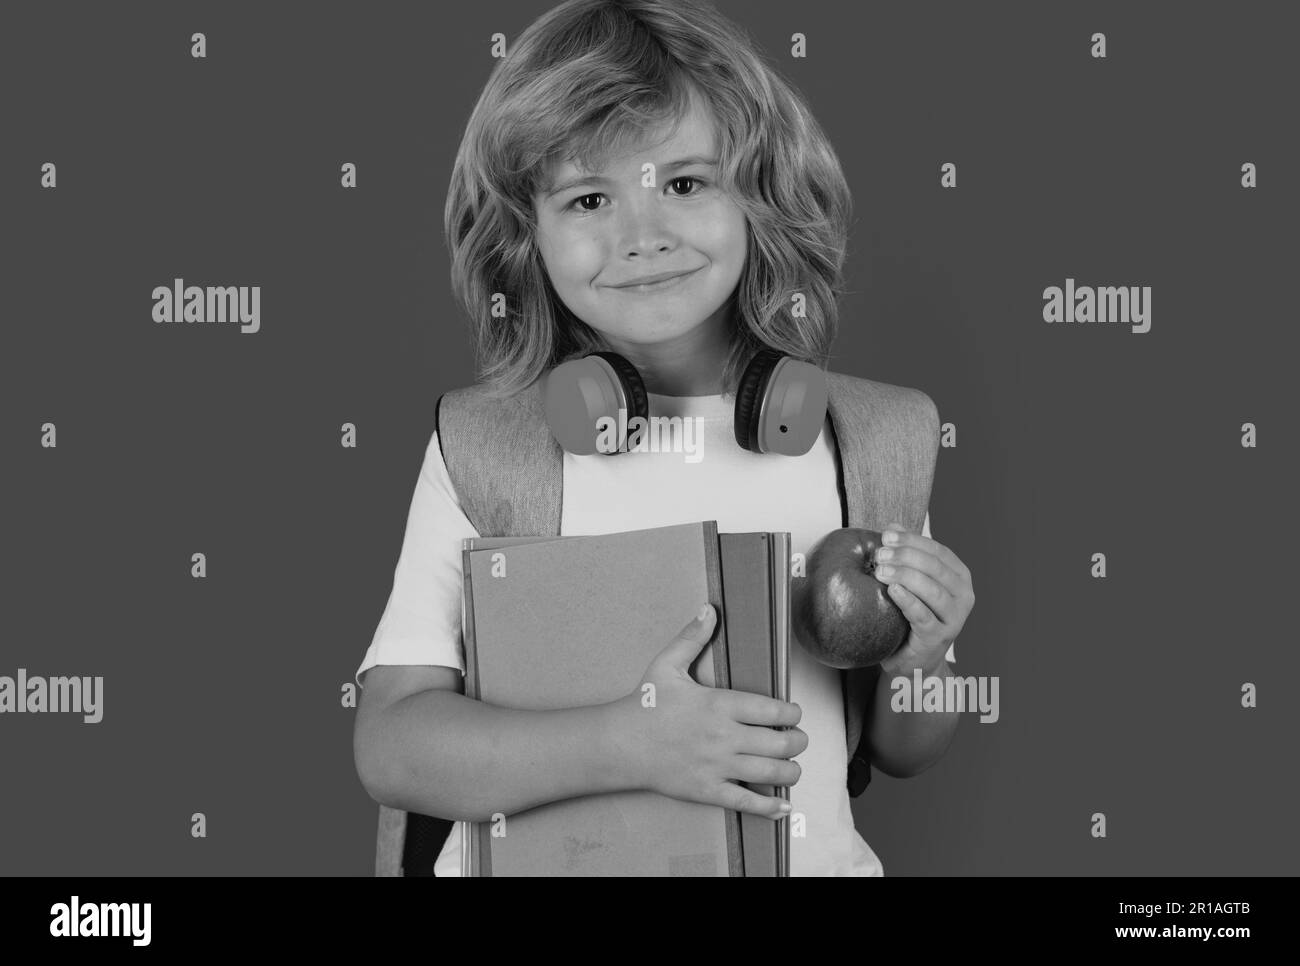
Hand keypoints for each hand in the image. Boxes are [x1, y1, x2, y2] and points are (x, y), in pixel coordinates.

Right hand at [614, 604, 807, 818]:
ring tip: (791, 765)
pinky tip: (782, 806)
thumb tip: (709, 609)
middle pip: (782, 744)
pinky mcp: (708, 790)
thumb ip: (692, 637)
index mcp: (720, 704)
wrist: (620, 744)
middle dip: (798, 742)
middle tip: (797, 739)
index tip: (793, 714)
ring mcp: (718, 766)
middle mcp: (725, 737)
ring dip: (791, 771)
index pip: (775, 711)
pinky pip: (747, 802)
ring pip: (772, 773)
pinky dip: (770, 807)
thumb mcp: (666, 664)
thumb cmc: (644, 705)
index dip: (793, 714)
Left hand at [871, 522, 975, 677]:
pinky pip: (923, 616)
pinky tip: (892, 590)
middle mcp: (964, 596)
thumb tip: (891, 526)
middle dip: (906, 556)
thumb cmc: (913, 615)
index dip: (912, 540)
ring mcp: (954, 618)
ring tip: (880, 570)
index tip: (886, 534)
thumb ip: (906, 555)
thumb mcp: (912, 583)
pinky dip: (908, 601)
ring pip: (932, 591)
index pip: (938, 551)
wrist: (915, 661)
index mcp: (959, 576)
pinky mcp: (939, 637)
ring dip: (905, 576)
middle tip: (880, 553)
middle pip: (936, 568)